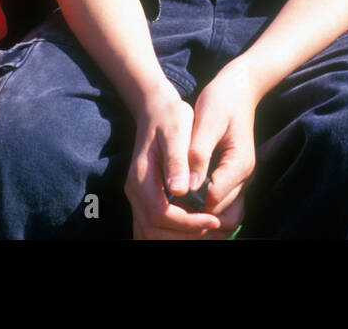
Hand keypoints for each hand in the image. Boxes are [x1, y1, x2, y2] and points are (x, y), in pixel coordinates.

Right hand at [125, 81, 221, 238]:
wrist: (156, 108)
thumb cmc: (170, 117)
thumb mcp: (177, 131)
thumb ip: (176, 160)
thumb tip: (180, 191)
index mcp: (142, 177)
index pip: (161, 214)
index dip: (187, 222)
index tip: (213, 219)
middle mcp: (135, 191)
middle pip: (152, 230)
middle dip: (184, 235)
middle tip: (213, 228)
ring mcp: (137, 196)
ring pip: (149, 232)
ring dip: (177, 237)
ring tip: (206, 231)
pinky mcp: (145, 197)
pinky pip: (151, 226)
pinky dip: (171, 233)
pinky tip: (193, 228)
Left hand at [186, 63, 258, 235]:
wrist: (238, 90)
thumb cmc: (221, 100)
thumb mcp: (207, 120)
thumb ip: (198, 154)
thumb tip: (188, 186)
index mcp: (239, 163)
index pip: (214, 199)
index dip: (191, 205)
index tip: (168, 199)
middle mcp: (244, 177)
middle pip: (223, 217)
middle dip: (197, 221)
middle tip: (169, 214)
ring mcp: (240, 180)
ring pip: (225, 218)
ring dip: (202, 221)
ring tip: (174, 214)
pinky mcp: (233, 179)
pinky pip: (222, 207)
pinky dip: (205, 213)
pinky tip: (183, 205)